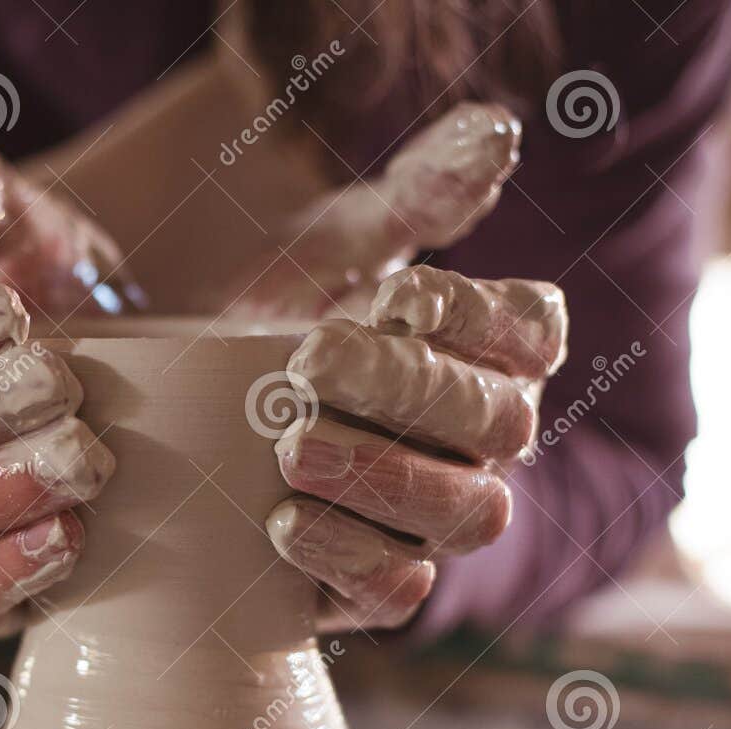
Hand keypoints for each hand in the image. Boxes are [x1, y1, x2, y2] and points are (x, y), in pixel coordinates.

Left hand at [212, 101, 565, 630]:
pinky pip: (399, 590)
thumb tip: (499, 135)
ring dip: (379, 478)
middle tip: (309, 358)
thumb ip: (418, 193)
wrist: (201, 412)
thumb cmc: (291, 314)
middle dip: (407, 391)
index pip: (530, 331)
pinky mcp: (382, 578)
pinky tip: (280, 523)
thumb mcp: (341, 244)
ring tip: (289, 444)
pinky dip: (347, 558)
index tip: (395, 296)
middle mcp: (488, 437)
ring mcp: (440, 515)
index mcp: (497, 349)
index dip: (475, 315)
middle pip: (497, 424)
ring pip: (464, 515)